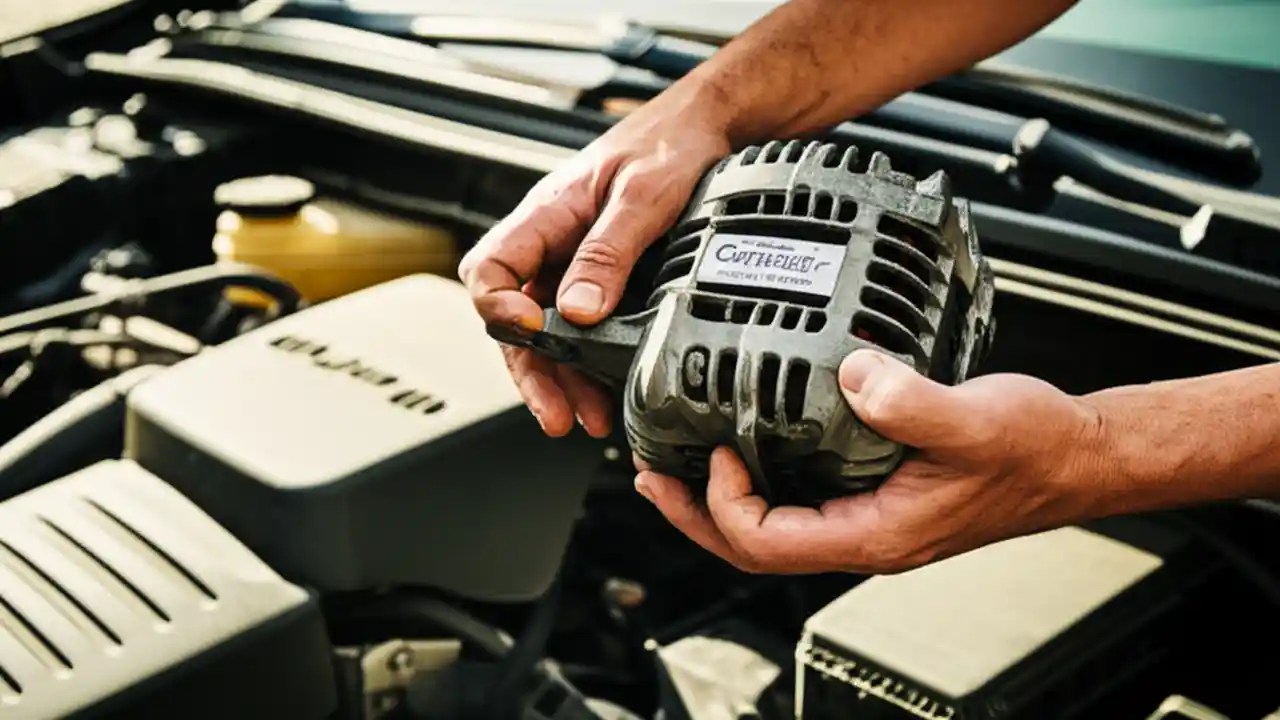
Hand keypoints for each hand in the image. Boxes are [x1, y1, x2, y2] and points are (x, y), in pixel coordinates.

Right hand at [458, 81, 731, 437]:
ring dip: (563, 381)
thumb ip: (608, 251)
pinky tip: (608, 396)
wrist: (712, 128)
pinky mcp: (608, 283)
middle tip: (556, 414)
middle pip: (516, 320)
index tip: (532, 330)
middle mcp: (553, 246)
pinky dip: (593, 368)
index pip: (489, 270)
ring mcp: (577, 267)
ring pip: (550, 336)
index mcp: (546, 216)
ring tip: (587, 419)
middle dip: (532, 371)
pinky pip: (586, 332)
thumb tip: (577, 312)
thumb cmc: (671, 143)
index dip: (499, 308)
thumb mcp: (644, 195)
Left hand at [634, 349, 1105, 573]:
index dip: (724, 505)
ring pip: (772, 524)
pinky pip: (799, 495)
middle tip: (650, 474)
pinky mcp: (875, 490)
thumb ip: (910, 402)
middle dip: (692, 513)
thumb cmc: (1035, 453)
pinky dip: (760, 475)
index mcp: (877, 533)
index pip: (769, 544)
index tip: (714, 451)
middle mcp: (864, 533)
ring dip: (718, 498)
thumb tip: (851, 374)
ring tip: (678, 462)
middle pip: (753, 546)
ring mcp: (867, 516)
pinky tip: (750, 440)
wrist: (1076, 455)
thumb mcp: (973, 421)